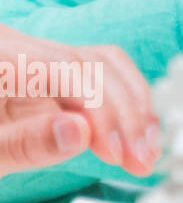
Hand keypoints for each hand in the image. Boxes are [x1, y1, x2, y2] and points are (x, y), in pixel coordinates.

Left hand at [0, 25, 159, 176]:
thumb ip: (21, 145)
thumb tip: (78, 134)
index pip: (66, 69)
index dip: (100, 108)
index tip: (116, 150)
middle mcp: (18, 46)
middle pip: (94, 63)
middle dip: (126, 112)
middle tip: (140, 157)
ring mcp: (37, 56)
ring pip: (106, 64)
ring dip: (133, 108)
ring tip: (144, 149)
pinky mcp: (51, 73)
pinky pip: (100, 74)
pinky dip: (123, 104)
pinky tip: (132, 133)